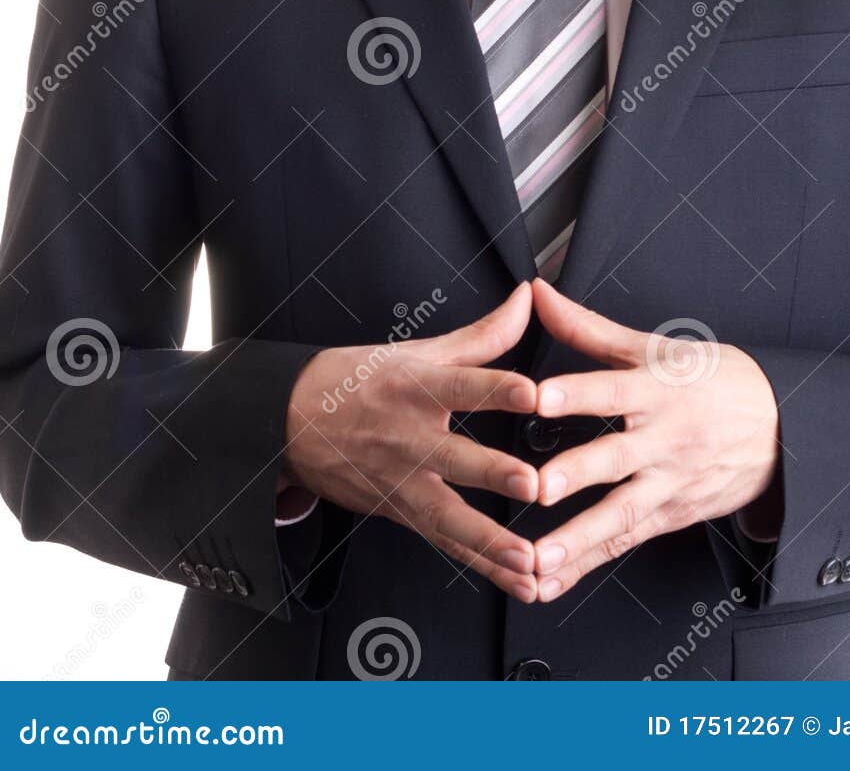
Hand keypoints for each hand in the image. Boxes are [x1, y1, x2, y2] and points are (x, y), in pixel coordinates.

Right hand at [282, 282, 540, 600]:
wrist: (288, 422)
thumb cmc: (356, 381)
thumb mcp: (414, 351)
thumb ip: (481, 334)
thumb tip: (527, 299)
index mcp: (415, 388)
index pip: (461, 384)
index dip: (496, 387)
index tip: (532, 392)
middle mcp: (410, 438)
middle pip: (455, 458)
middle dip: (493, 473)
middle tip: (531, 485)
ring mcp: (403, 482)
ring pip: (449, 517)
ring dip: (491, 542)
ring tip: (528, 560)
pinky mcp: (401, 514)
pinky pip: (446, 544)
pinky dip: (483, 566)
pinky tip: (519, 582)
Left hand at [527, 278, 780, 601]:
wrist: (780, 426)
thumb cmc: (710, 380)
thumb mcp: (655, 348)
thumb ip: (588, 328)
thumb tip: (539, 294)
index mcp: (658, 390)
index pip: (613, 390)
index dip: (576, 393)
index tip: (539, 397)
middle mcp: (664, 440)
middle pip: (618, 458)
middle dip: (577, 474)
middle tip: (538, 488)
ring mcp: (669, 483)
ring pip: (623, 514)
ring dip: (579, 539)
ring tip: (539, 559)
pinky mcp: (671, 516)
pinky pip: (626, 543)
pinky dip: (588, 564)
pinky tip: (552, 583)